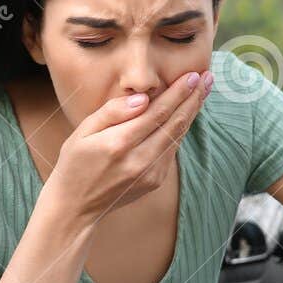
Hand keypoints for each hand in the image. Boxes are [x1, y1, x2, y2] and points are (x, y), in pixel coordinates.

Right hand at [46, 67, 212, 222]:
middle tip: (208, 77)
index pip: (157, 112)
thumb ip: (112, 112)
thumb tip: (142, 98)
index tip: (193, 75)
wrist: (75, 207)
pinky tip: (186, 114)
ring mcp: (150, 174)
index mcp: (119, 144)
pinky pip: (172, 150)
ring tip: (203, 91)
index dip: (178, 93)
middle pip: (175, 123)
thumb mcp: (82, 133)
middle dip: (193, 98)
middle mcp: (139, 160)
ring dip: (192, 112)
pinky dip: (180, 130)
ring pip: (178, 136)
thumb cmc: (74, 164)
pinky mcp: (155, 181)